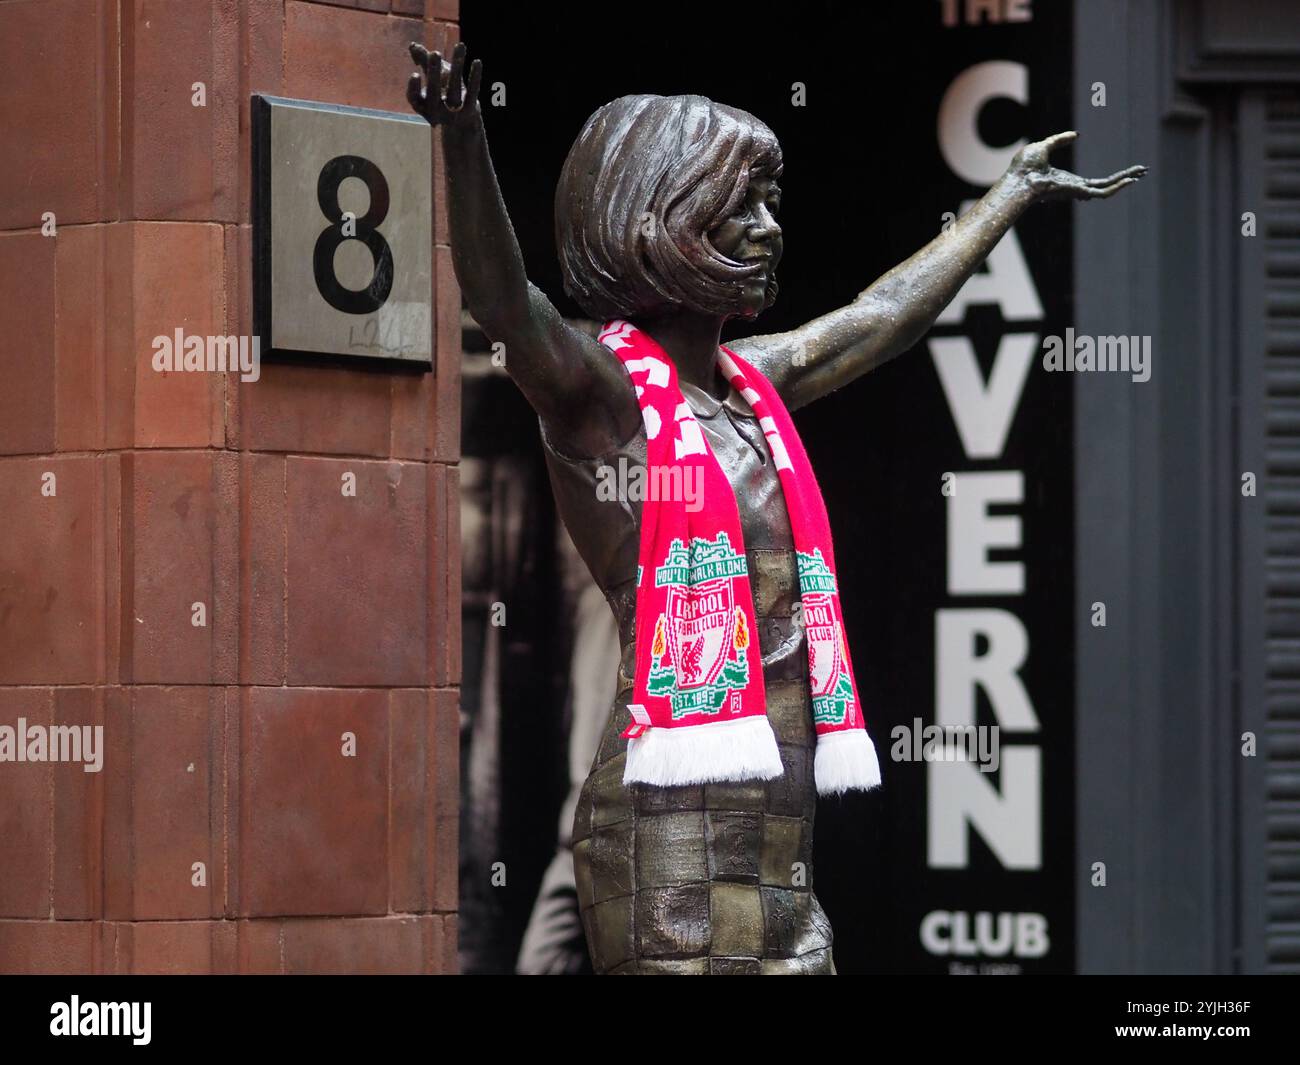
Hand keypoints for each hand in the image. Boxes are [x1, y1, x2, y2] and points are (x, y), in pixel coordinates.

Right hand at [407, 40, 481, 127]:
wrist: (462, 121)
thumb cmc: (443, 93)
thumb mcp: (433, 77)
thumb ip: (423, 60)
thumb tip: (413, 45)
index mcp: (423, 106)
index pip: (414, 98)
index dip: (414, 88)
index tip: (415, 74)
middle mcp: (437, 111)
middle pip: (434, 92)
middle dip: (434, 73)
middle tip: (435, 53)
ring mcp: (454, 111)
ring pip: (454, 88)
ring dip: (456, 68)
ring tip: (459, 46)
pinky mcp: (470, 109)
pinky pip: (473, 92)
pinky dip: (475, 77)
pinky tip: (477, 62)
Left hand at [1009, 131, 1144, 201]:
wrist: (1019, 179)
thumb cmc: (1024, 168)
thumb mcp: (1043, 147)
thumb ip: (1059, 141)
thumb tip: (1076, 135)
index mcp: (1066, 181)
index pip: (1091, 183)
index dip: (1108, 180)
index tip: (1121, 178)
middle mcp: (1074, 188)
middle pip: (1104, 185)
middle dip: (1123, 179)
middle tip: (1140, 173)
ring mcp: (1077, 191)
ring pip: (1107, 189)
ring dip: (1125, 180)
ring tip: (1142, 173)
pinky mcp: (1078, 192)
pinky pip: (1102, 192)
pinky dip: (1117, 187)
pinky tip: (1131, 180)